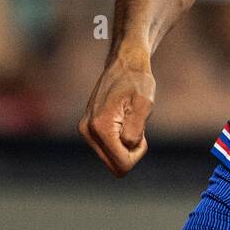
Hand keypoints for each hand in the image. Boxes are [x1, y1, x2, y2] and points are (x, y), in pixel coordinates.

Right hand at [78, 54, 155, 176]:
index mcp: (100, 127)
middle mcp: (87, 131)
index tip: (142, 132)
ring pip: (111, 158)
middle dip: (130, 152)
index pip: (122, 164)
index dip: (138, 153)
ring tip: (129, 120)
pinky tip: (122, 120)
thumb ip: (136, 128)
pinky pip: (107, 148)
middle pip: (115, 166)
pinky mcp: (87, 129)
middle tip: (137, 128)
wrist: (124, 63)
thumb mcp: (144, 103)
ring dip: (125, 145)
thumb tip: (127, 145)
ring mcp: (85, 131)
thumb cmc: (137, 81)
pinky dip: (119, 140)